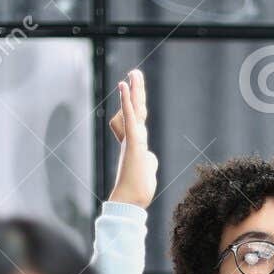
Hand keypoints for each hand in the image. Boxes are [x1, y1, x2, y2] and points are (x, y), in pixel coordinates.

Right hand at [107, 69, 156, 209]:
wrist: (131, 201)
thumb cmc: (138, 189)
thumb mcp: (147, 171)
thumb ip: (148, 160)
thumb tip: (150, 157)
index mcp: (136, 143)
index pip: (137, 118)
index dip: (136, 102)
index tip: (135, 88)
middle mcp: (133, 138)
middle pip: (135, 109)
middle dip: (136, 90)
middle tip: (135, 72)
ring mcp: (132, 140)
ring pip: (133, 111)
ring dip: (133, 91)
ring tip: (133, 74)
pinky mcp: (132, 143)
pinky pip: (129, 119)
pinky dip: (126, 102)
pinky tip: (123, 87)